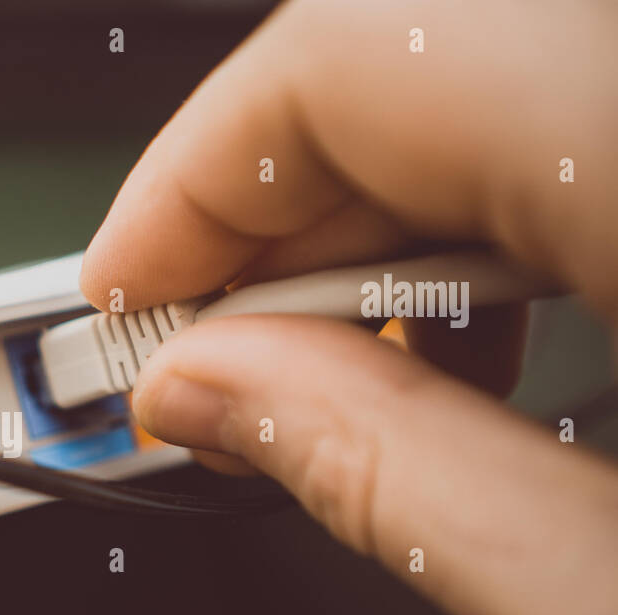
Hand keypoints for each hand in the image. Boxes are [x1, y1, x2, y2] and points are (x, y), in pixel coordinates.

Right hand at [81, 0, 617, 614]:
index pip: (343, 68)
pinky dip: (485, 214)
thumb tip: (207, 393)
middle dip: (266, 233)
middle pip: (402, 67)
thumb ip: (390, 482)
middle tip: (202, 372)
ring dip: (375, 231)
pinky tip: (484, 332)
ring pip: (482, 83)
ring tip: (336, 381)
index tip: (115, 303)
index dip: (186, 184)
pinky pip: (565, 118)